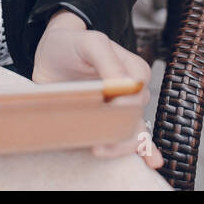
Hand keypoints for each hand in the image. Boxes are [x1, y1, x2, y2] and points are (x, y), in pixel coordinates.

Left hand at [32, 9, 161, 170]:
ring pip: (134, 131)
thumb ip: (108, 59)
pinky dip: (143, 150)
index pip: (137, 90)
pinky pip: (133, 138)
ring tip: (100, 149)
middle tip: (97, 139)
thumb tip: (123, 86)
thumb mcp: (90, 42)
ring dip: (122, 144)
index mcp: (133, 69)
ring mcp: (121, 107)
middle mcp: (132, 90)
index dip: (123, 103)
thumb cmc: (73, 43)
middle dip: (119, 129)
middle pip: (136, 115)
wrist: (52, 53)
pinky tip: (151, 162)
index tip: (106, 107)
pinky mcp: (110, 120)